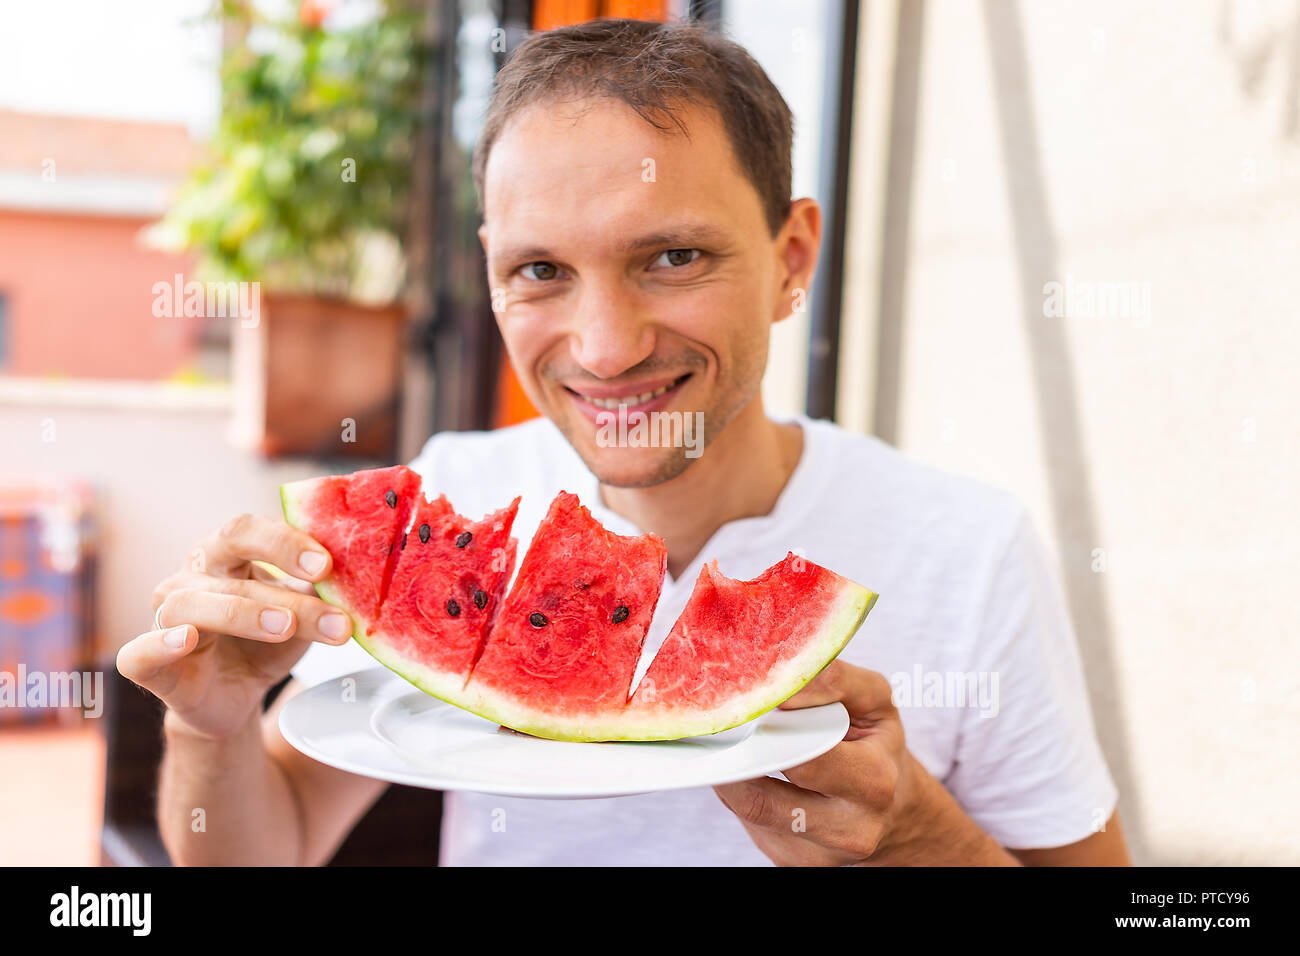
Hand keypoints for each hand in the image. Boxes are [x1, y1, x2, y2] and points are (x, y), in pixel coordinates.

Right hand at [116, 514, 352, 739]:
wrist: (235, 698)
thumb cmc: (266, 643)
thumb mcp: (301, 615)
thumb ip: (319, 593)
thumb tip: (359, 574)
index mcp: (226, 555)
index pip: (247, 530)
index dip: (284, 541)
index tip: (327, 563)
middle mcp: (191, 577)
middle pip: (227, 558)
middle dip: (280, 576)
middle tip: (320, 586)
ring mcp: (166, 618)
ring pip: (194, 604)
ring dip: (243, 613)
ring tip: (285, 626)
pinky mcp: (146, 664)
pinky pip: (139, 651)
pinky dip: (159, 643)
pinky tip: (187, 640)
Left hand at [713, 660, 1014, 865]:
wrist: (895, 811)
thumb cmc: (875, 742)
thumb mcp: (874, 701)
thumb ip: (833, 679)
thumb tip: (780, 681)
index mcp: (875, 780)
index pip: (808, 756)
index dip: (770, 728)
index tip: (747, 701)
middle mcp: (852, 827)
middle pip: (766, 796)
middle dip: (740, 756)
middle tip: (723, 723)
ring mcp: (820, 854)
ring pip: (750, 810)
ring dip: (730, 774)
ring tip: (727, 742)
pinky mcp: (794, 863)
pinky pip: (751, 824)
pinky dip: (740, 792)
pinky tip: (749, 771)